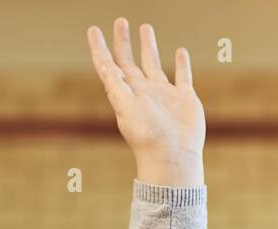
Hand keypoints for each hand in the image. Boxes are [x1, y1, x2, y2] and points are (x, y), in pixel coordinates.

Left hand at [87, 18, 204, 186]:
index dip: (100, 48)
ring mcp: (164, 95)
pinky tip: (180, 51)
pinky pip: (183, 76)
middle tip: (120, 21)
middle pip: (130, 61)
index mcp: (127, 93)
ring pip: (154, 64)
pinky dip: (182, 63)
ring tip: (145, 28)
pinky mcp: (184, 99)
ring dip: (149, 47)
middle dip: (124, 41)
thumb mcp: (127, 108)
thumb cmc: (148, 136)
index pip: (109, 65)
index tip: (93, 30)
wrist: (173, 157)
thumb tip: (103, 63)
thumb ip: (116, 85)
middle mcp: (143, 92)